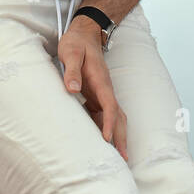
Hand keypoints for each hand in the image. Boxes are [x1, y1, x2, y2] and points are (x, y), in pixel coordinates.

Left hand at [57, 16, 127, 160]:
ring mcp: (102, 93)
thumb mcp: (70, 53)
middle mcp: (105, 90)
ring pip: (114, 117)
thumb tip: (72, 89)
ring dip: (117, 135)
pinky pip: (104, 115)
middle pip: (118, 117)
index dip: (109, 124)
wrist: (84, 33)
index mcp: (101, 81)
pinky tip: (102, 143)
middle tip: (123, 160)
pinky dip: (106, 129)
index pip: (110, 106)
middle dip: (121, 137)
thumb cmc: (76, 43)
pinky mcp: (96, 95)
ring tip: (118, 157)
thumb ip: (71, 70)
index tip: (107, 140)